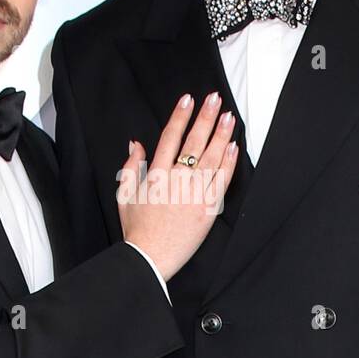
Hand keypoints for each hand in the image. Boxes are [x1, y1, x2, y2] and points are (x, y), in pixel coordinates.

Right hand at [117, 92, 237, 281]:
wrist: (150, 258)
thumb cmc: (137, 231)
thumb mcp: (124, 196)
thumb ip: (131, 167)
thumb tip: (136, 144)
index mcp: (156, 175)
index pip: (170, 137)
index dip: (180, 116)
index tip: (188, 100)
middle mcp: (177, 180)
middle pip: (194, 141)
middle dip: (205, 117)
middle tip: (215, 99)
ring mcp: (194, 193)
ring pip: (211, 157)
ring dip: (221, 134)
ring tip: (229, 117)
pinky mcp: (208, 208)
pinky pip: (221, 181)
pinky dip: (228, 163)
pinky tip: (234, 147)